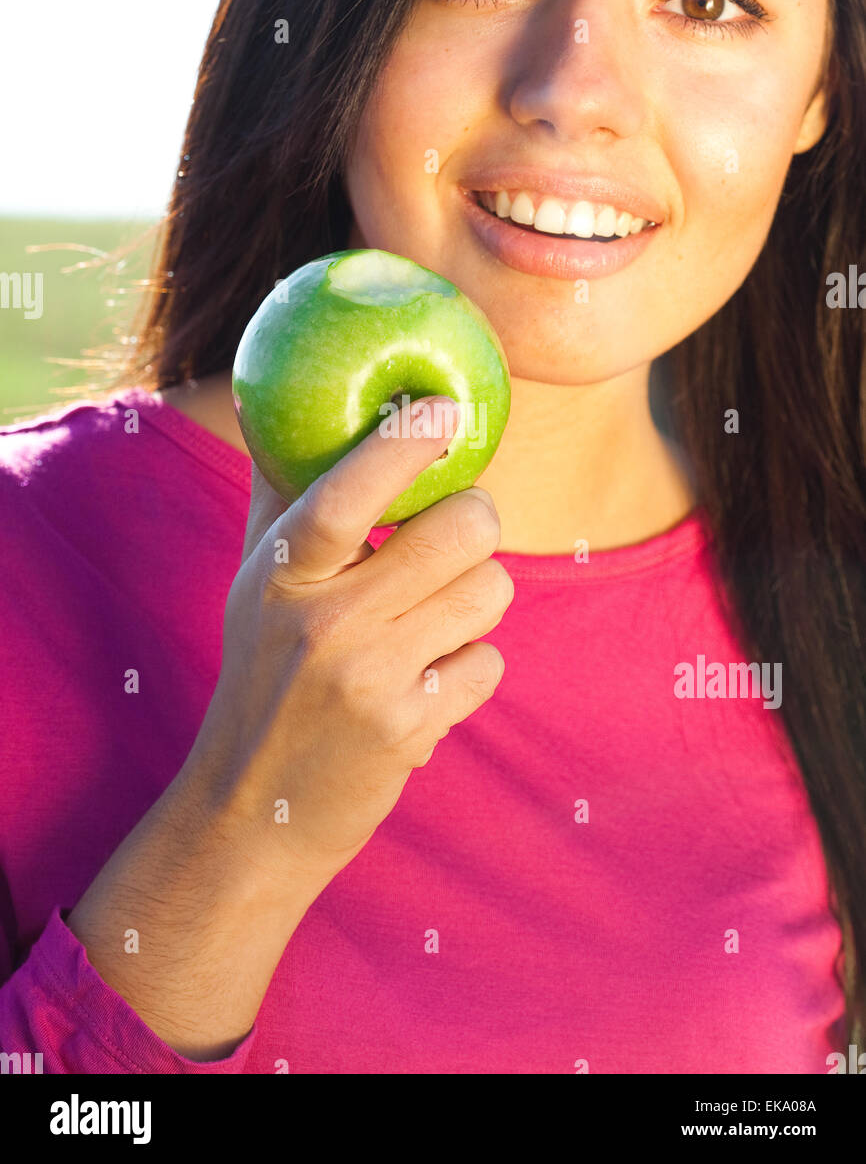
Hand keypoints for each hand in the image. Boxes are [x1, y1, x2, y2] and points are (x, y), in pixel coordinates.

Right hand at [185, 395, 512, 881]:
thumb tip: (273, 401)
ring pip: (490, 590)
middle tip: (460, 528)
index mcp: (282, 576)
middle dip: (476, 519)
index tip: (442, 409)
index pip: (346, 494)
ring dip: (476, 599)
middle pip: (459, 530)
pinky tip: (426, 683)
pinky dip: (468, 668)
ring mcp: (370, 679)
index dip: (402, 444)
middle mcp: (324, 623)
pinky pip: (488, 662)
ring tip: (433, 619)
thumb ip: (280, 499)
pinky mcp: (409, 729)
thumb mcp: (256, 588)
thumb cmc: (263, 677)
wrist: (253, 814)